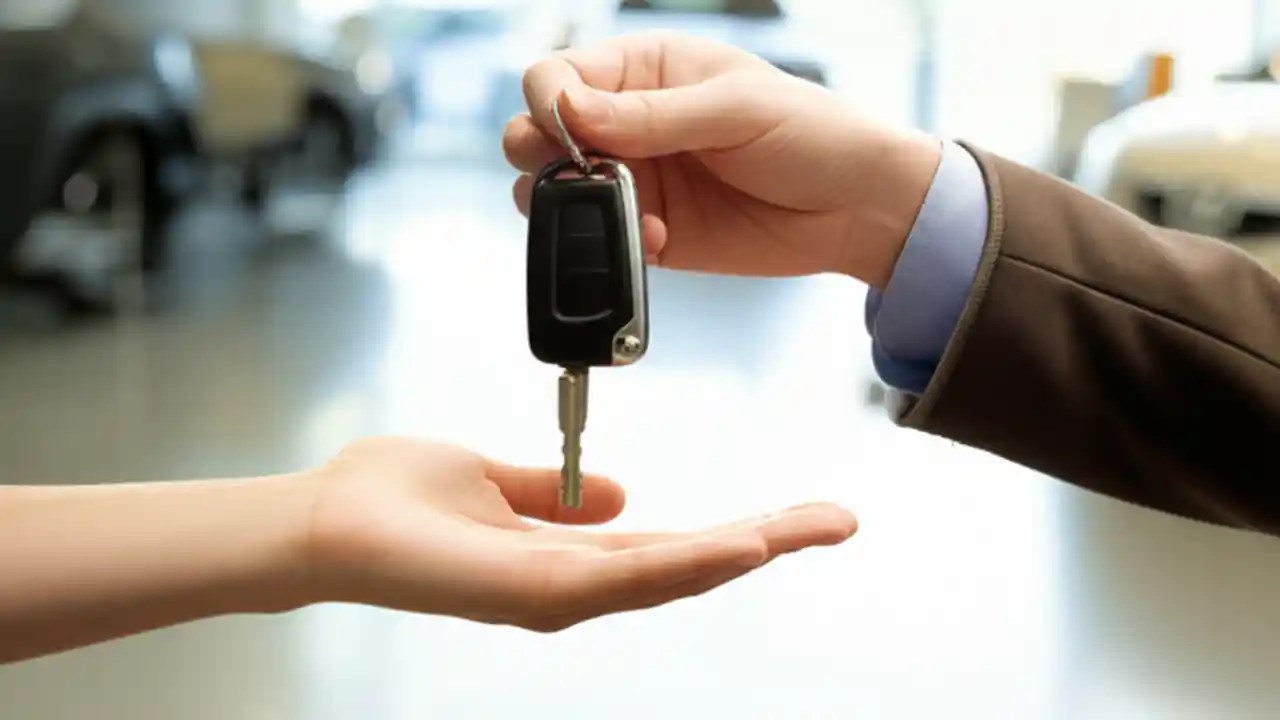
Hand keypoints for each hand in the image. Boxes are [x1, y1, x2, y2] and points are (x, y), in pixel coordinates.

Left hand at [303, 438, 855, 631]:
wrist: (319, 520)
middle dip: (767, 543)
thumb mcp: (485, 474)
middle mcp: (568, 584)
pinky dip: (686, 561)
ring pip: (670, 576)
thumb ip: (548, 488)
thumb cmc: (388, 499)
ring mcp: (553, 596)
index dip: (736, 530)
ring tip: (807, 528)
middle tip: (838, 520)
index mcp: (562, 553)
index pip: (669, 542)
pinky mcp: (531, 593)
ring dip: (743, 551)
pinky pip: (623, 577)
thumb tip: (613, 491)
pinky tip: (737, 542)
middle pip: (687, 565)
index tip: (796, 510)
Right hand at [504, 32, 941, 288]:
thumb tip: (569, 109)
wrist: (857, 207)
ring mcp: (636, 179)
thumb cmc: (811, 133)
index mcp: (645, 69)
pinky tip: (657, 238)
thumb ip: (650, 115)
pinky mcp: (650, 231)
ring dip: (570, 205)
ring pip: (556, 191)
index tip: (570, 129)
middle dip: (542, 154)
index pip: (559, 74)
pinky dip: (613, 244)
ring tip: (622, 209)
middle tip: (580, 172)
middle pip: (538, 131)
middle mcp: (629, 122)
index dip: (549, 100)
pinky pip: (601, 239)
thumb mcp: (734, 109)